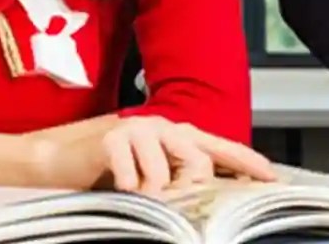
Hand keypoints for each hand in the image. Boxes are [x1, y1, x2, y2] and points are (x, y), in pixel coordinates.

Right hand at [28, 116, 275, 194]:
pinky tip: (116, 190)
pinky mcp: (113, 139)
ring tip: (132, 196)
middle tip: (164, 202)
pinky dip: (126, 192)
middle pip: (197, 163)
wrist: (57, 158)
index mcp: (176, 132)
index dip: (247, 162)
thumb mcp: (150, 172)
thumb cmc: (107, 167)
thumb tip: (207, 193)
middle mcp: (163, 125)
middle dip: (185, 190)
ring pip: (163, 176)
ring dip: (149, 196)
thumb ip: (178, 177)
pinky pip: (133, 179)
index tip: (271, 178)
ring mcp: (138, 129)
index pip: (221, 147)